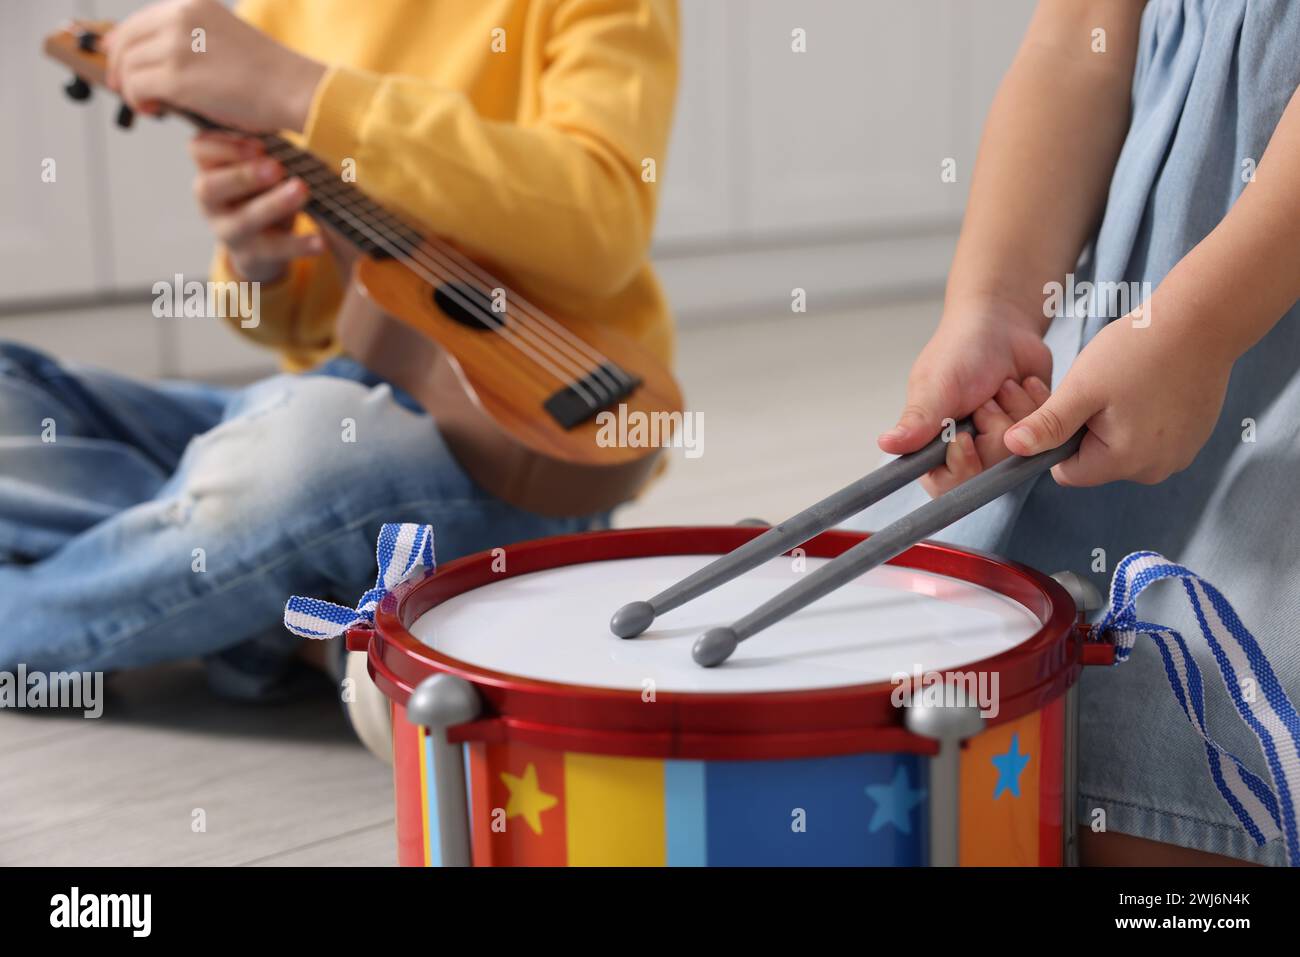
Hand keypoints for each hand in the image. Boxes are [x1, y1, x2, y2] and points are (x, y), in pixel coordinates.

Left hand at [103, 0, 325, 132]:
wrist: (294, 89)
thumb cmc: (270, 76)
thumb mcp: (225, 39)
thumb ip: (193, 40)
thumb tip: (160, 60)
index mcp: (193, 6)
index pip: (140, 20)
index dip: (121, 42)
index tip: (119, 63)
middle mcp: (180, 19)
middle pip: (125, 41)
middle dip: (118, 67)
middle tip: (123, 89)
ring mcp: (176, 47)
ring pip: (127, 66)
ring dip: (131, 89)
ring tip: (150, 105)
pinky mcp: (176, 78)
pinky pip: (136, 87)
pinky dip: (138, 101)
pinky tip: (154, 110)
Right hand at [190, 131, 323, 282]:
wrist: (261, 244)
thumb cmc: (260, 191)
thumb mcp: (256, 163)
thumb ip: (262, 143)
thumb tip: (296, 107)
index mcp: (209, 168)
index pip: (198, 150)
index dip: (225, 146)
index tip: (259, 144)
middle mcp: (210, 200)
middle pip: (211, 186)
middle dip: (244, 175)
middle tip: (276, 167)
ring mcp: (227, 230)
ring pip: (243, 220)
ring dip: (273, 204)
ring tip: (302, 191)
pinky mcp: (250, 255)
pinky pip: (273, 251)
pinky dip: (298, 245)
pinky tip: (320, 240)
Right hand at [879, 301, 1053, 495]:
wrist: (1001, 324)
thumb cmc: (961, 350)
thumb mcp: (935, 385)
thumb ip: (917, 420)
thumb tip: (886, 444)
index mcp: (933, 446)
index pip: (944, 485)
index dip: (960, 468)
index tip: (964, 438)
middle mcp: (967, 451)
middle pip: (987, 472)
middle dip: (992, 430)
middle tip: (984, 400)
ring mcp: (1002, 443)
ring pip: (1019, 453)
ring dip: (1014, 412)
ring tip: (1002, 386)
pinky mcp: (1032, 431)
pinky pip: (1046, 435)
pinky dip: (1035, 405)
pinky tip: (1023, 385)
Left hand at [1004, 309, 1232, 485]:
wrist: (1202, 322)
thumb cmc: (1138, 350)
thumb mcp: (1082, 387)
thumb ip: (1047, 424)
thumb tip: (1012, 448)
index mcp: (1123, 463)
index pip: (1067, 472)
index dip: (1058, 440)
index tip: (1070, 405)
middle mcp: (1154, 470)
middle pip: (1095, 462)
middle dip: (1087, 431)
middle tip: (1098, 389)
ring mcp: (1178, 456)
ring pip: (1121, 450)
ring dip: (1113, 424)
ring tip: (1126, 385)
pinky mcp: (1192, 440)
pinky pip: (1149, 439)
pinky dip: (1141, 418)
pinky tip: (1148, 387)